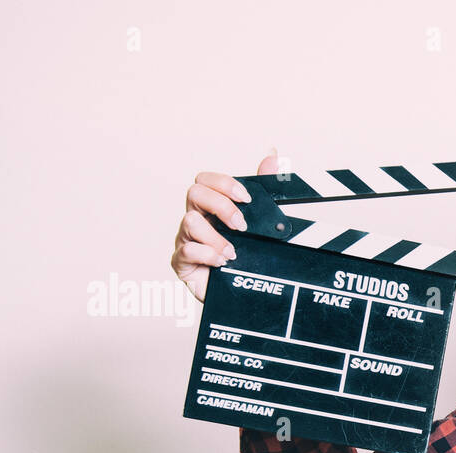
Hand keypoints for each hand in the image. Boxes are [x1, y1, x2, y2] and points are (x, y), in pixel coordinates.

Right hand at [170, 149, 278, 302]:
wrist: (243, 293)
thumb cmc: (247, 256)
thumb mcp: (261, 223)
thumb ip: (264, 190)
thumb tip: (272, 156)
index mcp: (211, 207)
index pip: (206, 180)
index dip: (224, 184)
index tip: (246, 198)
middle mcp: (196, 219)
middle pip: (194, 193)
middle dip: (221, 206)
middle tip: (242, 226)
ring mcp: (186, 240)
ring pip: (190, 222)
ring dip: (216, 237)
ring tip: (233, 252)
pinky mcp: (182, 263)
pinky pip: (186, 251)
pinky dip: (208, 255)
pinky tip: (222, 263)